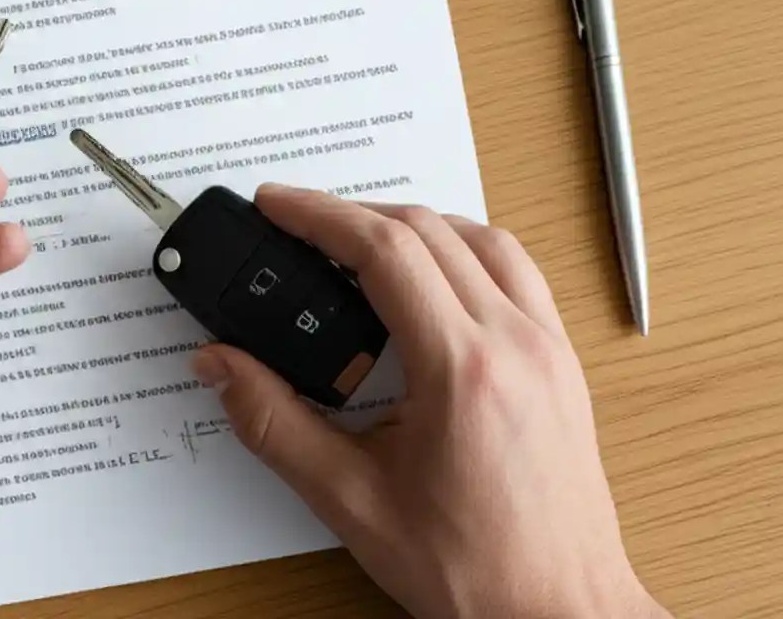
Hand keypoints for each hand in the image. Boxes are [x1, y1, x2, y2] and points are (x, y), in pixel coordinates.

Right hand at [192, 184, 669, 618]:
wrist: (558, 612)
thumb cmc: (473, 569)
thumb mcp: (350, 499)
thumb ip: (273, 422)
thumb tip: (221, 367)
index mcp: (463, 369)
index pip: (386, 250)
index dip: (320, 214)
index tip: (276, 205)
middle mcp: (517, 342)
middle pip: (429, 229)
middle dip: (354, 214)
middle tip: (298, 225)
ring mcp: (549, 348)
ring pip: (481, 238)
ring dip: (414, 225)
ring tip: (358, 243)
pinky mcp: (561, 363)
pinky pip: (515, 271)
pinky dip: (463, 252)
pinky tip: (430, 281)